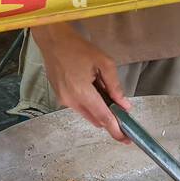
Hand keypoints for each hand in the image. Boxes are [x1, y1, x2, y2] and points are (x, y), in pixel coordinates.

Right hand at [30, 24, 127, 140]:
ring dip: (99, 110)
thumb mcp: (104, 63)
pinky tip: (92, 88)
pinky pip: (79, 107)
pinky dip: (89, 103)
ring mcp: (64, 100)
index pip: (103, 118)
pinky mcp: (60, 97)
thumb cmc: (77, 48)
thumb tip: (123, 104)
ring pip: (87, 114)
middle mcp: (71, 101)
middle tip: (122, 114)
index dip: (116, 130)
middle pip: (96, 119)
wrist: (53, 41)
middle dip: (110, 120)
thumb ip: (115, 86)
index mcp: (83, 92)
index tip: (126, 139)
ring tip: (104, 91)